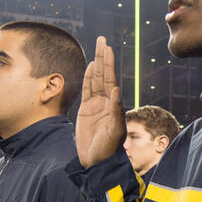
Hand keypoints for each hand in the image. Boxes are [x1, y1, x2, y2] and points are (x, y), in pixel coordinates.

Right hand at [75, 35, 124, 167]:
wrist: (97, 162)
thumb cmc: (109, 150)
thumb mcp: (115, 131)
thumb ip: (115, 111)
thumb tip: (116, 90)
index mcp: (114, 105)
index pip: (111, 79)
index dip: (109, 63)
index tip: (108, 48)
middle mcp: (106, 102)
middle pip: (103, 75)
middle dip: (103, 57)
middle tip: (103, 39)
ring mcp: (95, 106)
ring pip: (95, 80)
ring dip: (96, 64)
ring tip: (98, 48)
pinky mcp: (85, 111)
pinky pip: (87, 90)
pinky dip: (88, 78)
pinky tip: (90, 67)